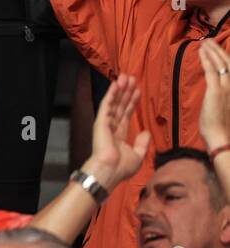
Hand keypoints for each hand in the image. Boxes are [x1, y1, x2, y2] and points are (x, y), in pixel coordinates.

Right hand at [81, 74, 151, 190]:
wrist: (109, 171)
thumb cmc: (121, 168)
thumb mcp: (138, 155)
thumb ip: (142, 143)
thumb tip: (146, 132)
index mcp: (119, 135)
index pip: (126, 115)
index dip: (132, 102)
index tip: (137, 91)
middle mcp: (111, 127)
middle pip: (120, 105)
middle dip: (126, 92)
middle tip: (131, 79)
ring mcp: (105, 123)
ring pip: (114, 103)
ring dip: (120, 89)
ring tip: (126, 77)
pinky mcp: (101, 121)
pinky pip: (107, 105)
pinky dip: (111, 94)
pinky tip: (115, 84)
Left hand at [197, 40, 229, 149]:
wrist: (221, 138)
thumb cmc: (220, 127)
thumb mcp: (224, 107)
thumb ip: (221, 96)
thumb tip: (214, 89)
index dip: (225, 58)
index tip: (217, 50)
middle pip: (229, 63)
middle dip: (219, 50)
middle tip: (209, 40)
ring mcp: (227, 88)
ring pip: (221, 64)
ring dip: (212, 51)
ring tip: (204, 42)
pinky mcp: (216, 91)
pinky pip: (211, 71)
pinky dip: (206, 59)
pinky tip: (200, 51)